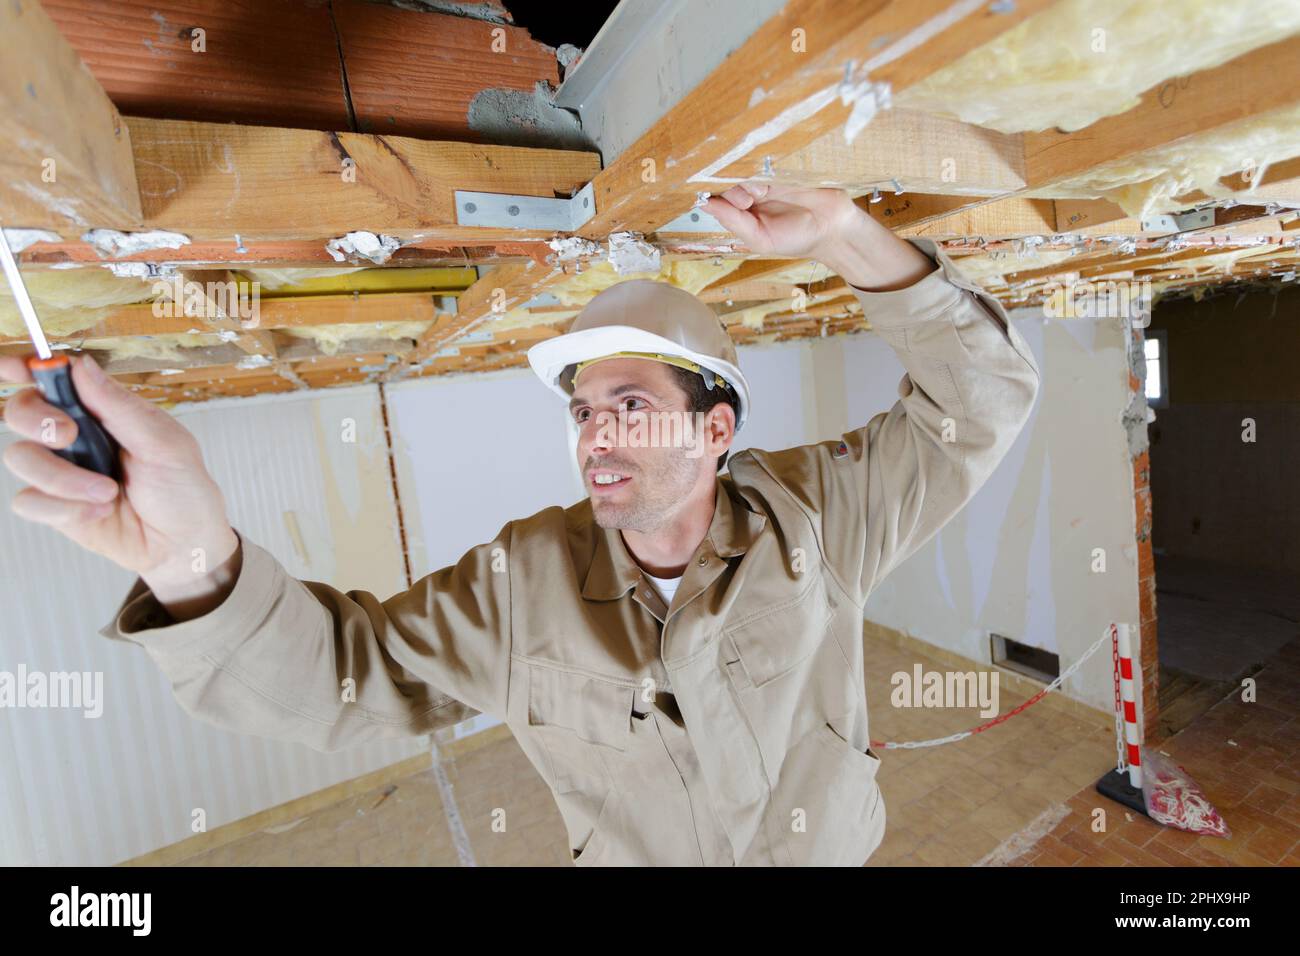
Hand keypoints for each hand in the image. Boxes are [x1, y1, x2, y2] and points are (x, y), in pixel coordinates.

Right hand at [2, 354, 239, 617]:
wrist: (184, 546)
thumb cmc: (184, 491)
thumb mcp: (166, 443)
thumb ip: (119, 406)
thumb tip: (81, 365)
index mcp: (104, 411)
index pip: (55, 379)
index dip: (25, 366)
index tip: (12, 366)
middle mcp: (77, 436)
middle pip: (21, 411)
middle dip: (37, 420)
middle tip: (69, 436)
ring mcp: (62, 471)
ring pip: (20, 457)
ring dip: (63, 478)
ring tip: (107, 492)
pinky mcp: (55, 506)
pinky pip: (28, 500)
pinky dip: (64, 508)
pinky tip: (99, 512)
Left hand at [705, 183, 935, 290]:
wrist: (834, 229)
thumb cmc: (796, 238)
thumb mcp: (760, 239)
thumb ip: (733, 221)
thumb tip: (705, 204)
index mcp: (741, 207)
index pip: (716, 192)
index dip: (711, 191)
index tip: (714, 196)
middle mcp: (751, 186)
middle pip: (727, 175)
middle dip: (732, 187)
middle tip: (748, 201)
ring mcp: (768, 172)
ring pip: (744, 163)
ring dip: (748, 177)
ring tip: (763, 192)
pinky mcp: (786, 160)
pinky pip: (767, 153)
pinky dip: (763, 162)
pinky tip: (771, 178)